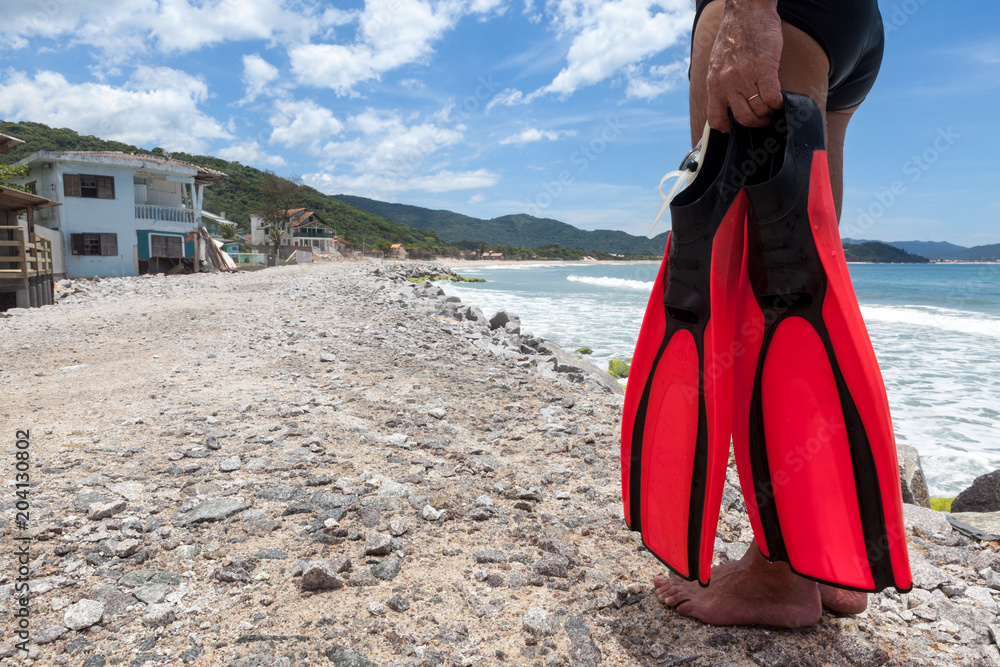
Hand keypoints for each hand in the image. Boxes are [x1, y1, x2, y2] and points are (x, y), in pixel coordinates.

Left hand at [706, 0, 783, 131]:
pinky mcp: (764, 68)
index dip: (727, 129)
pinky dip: (778, 103)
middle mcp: (727, 83)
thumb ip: (721, 82)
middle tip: (763, 118)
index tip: (737, 128)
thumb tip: (727, 101)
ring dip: (768, 113)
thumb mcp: (717, 63)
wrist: (746, 11)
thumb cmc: (734, 35)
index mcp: (714, 83)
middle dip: (755, 123)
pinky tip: (780, 99)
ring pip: (758, 110)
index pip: (716, 119)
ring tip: (772, 108)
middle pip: (742, 118)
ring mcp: (745, 77)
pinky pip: (772, 97)